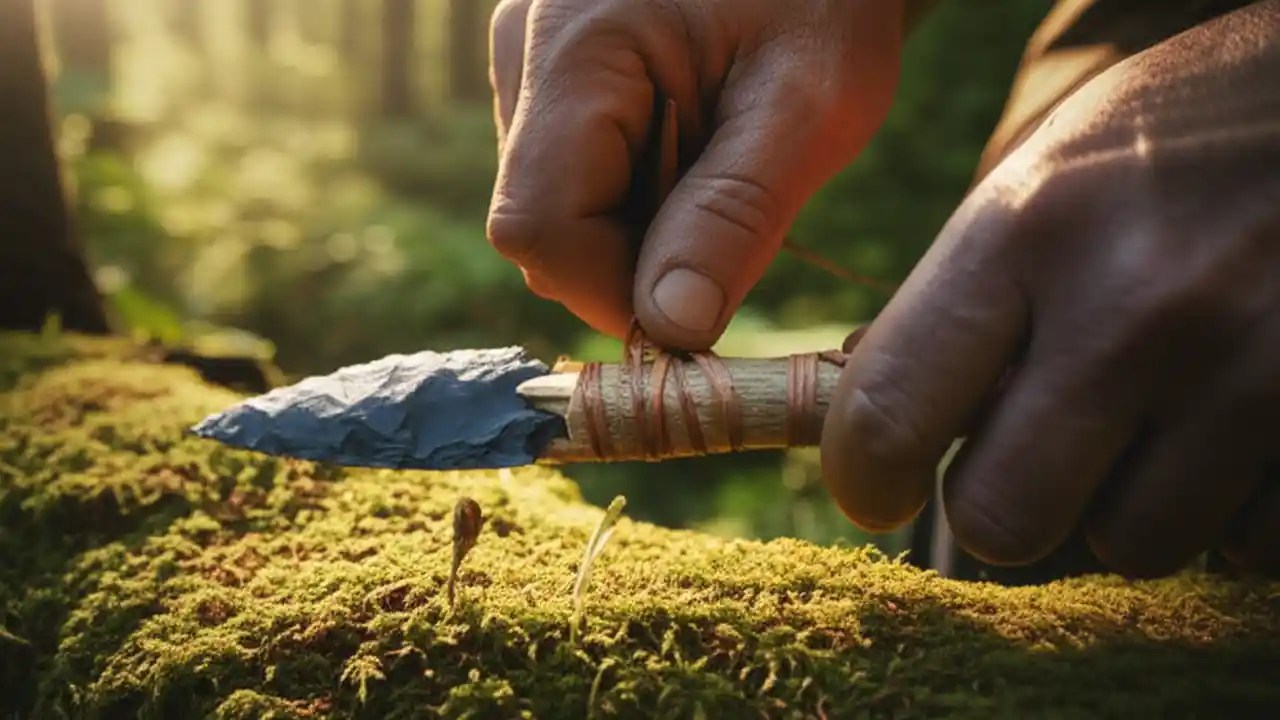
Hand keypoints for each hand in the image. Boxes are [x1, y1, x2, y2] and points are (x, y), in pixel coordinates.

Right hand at [486, 0, 903, 348]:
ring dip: (639, 230)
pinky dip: (634, 197)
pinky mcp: (546, 78)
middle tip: (731, 211)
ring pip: (557, 212)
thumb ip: (736, 215)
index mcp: (575, 51)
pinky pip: (570, 180)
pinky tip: (691, 149)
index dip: (616, 292)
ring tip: (717, 163)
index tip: (707, 298)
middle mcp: (524, 55)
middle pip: (542, 230)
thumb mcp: (812, 103)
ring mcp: (527, 64)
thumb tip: (669, 328)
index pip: (539, 230)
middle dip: (637, 259)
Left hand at [821, 0, 1279, 577]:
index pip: (890, 415)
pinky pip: (1247, 545)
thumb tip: (889, 435)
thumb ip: (964, 310)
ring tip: (1147, 421)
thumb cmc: (1166, 144)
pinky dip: (1228, 511)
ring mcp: (1248, 368)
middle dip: (1000, 506)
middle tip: (1025, 459)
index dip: (867, 478)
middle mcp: (1132, 308)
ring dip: (1121, 506)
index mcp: (1025, 232)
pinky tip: (1230, 430)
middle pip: (1002, 519)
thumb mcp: (1040, 185)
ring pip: (1130, 547)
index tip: (880, 488)